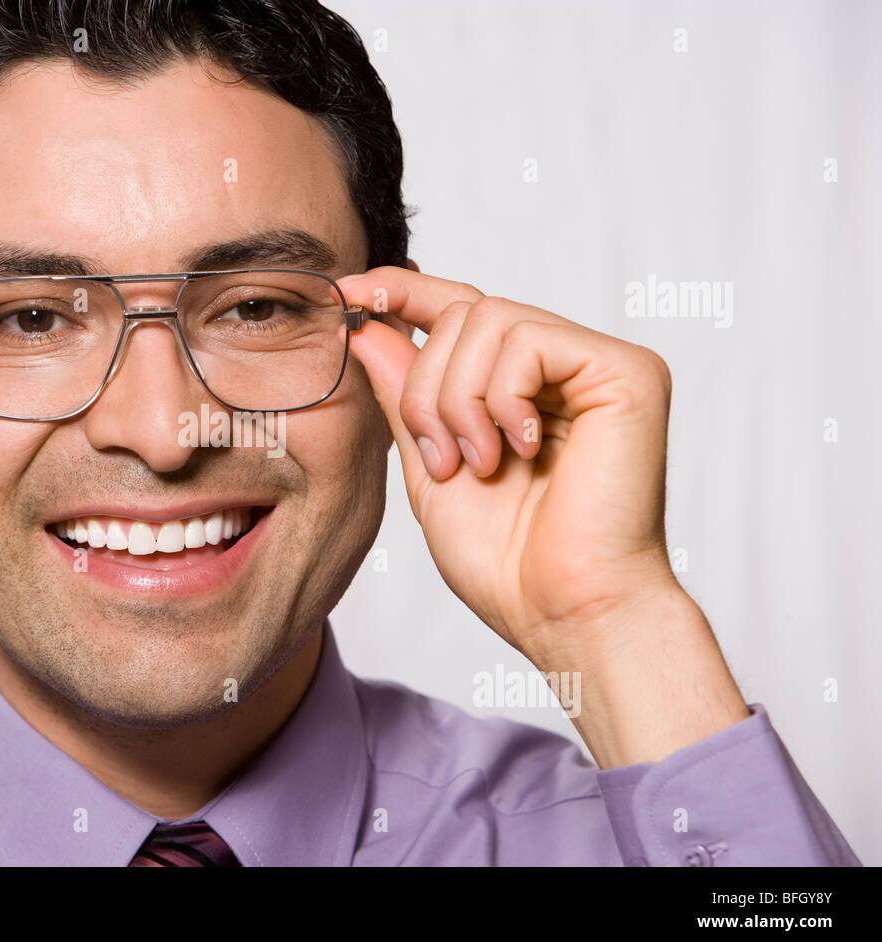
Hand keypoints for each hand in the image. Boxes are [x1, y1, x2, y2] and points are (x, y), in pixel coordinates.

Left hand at [339, 266, 748, 764]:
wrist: (564, 613)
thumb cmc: (508, 563)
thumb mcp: (428, 469)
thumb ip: (404, 396)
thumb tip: (368, 324)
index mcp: (522, 387)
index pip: (458, 310)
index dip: (401, 292)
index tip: (347, 293)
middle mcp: (565, 366)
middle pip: (463, 312)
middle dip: (426, 388)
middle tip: (443, 459)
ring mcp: (599, 364)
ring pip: (488, 318)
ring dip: (459, 400)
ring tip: (481, 464)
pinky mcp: (628, 372)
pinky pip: (528, 340)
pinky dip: (500, 399)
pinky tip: (521, 449)